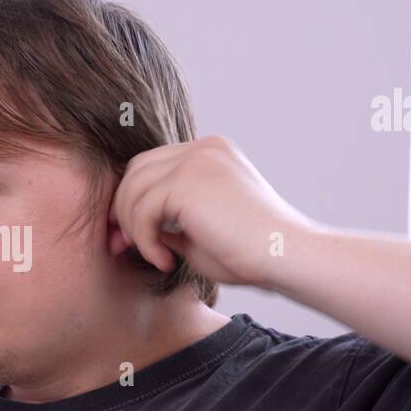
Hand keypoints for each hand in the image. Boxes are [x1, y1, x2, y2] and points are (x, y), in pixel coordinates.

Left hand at [108, 135, 320, 287]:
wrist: (288, 258)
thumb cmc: (251, 255)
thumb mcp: (197, 233)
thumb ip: (165, 222)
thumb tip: (123, 229)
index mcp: (210, 153)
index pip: (152, 166)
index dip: (132, 202)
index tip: (129, 240)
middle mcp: (204, 148)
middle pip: (136, 171)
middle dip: (122, 210)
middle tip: (122, 247)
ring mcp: (197, 160)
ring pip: (133, 189)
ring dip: (133, 228)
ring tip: (156, 257)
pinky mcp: (189, 181)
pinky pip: (143, 209)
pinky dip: (144, 240)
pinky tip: (165, 261)